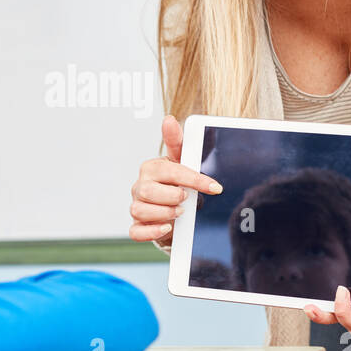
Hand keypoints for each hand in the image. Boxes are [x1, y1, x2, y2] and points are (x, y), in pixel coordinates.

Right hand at [128, 114, 222, 246]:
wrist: (173, 206)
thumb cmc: (177, 180)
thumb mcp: (181, 160)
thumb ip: (177, 141)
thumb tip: (168, 119)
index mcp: (151, 168)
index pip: (170, 171)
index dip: (194, 180)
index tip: (215, 187)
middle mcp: (140, 186)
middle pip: (149, 192)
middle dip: (173, 197)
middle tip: (187, 199)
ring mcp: (136, 206)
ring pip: (140, 211)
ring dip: (164, 213)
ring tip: (180, 213)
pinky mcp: (137, 225)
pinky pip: (135, 231)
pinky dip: (151, 231)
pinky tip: (166, 227)